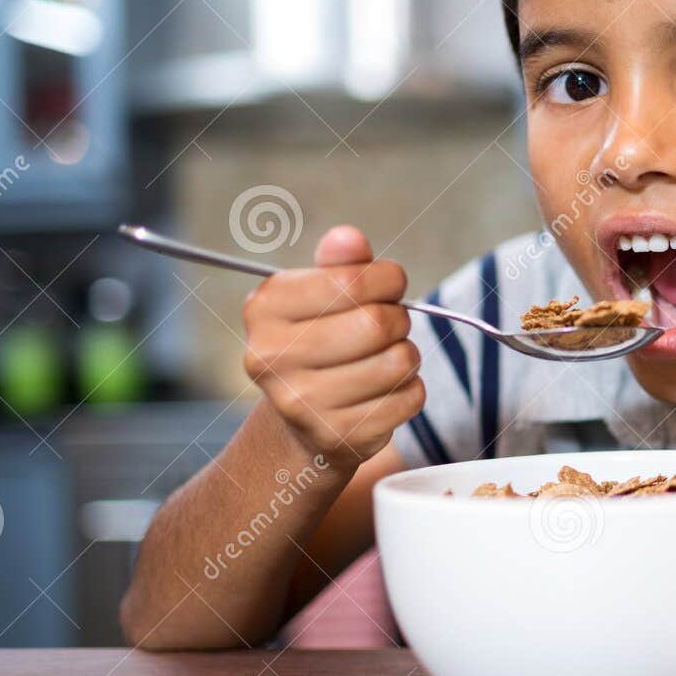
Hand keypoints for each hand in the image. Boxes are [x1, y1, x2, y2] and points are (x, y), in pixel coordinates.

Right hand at [242, 225, 423, 468]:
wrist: (302, 421)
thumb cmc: (319, 341)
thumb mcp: (319, 294)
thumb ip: (339, 264)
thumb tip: (349, 239)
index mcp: (265, 308)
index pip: (351, 280)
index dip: (387, 278)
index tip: (389, 285)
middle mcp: (272, 358)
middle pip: (377, 323)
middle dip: (398, 319)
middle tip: (388, 326)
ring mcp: (302, 404)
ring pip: (399, 362)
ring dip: (407, 356)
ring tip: (385, 358)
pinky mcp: (338, 437)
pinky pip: (409, 398)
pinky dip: (410, 389)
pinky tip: (385, 390)